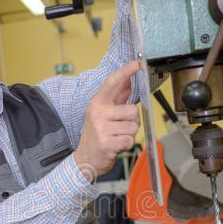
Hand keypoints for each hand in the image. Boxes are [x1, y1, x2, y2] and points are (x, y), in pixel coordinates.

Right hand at [74, 61, 141, 181]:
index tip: (137, 64)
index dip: (125, 72)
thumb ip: (116, 99)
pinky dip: (126, 145)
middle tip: (120, 128)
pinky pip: (130, 140)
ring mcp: (101, 128)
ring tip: (117, 137)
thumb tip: (128, 82)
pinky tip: (116, 145)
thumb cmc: (96, 136)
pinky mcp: (107, 142)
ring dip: (129, 134)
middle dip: (133, 121)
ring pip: (134, 126)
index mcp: (97, 103)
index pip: (112, 84)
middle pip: (133, 110)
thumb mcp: (102, 114)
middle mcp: (98, 113)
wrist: (85, 159)